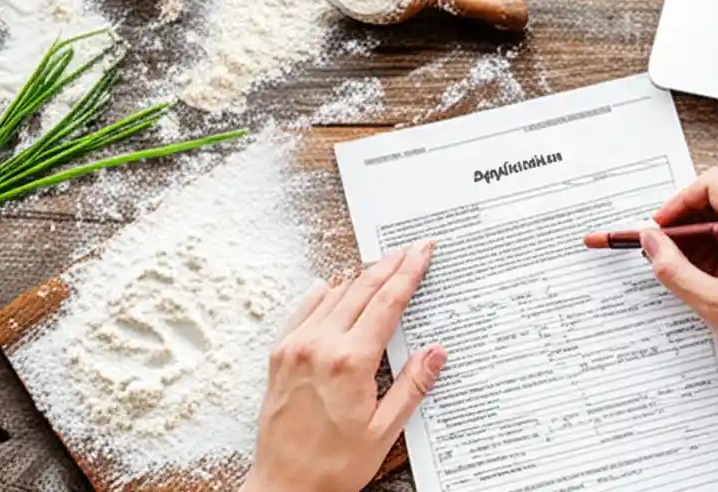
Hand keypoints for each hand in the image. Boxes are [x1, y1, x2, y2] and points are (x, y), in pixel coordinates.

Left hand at [242, 241, 446, 491]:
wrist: (284, 487)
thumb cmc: (333, 466)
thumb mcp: (384, 430)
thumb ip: (413, 386)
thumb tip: (437, 352)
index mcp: (350, 361)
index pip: (387, 303)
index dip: (409, 273)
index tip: (423, 252)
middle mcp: (319, 346)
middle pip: (361, 290)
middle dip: (389, 266)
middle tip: (410, 249)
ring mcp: (295, 348)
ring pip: (332, 296)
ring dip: (360, 277)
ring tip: (381, 264)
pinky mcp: (279, 356)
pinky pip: (303, 312)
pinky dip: (322, 294)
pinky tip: (332, 285)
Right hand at [641, 168, 717, 381]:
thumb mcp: (713, 303)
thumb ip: (674, 269)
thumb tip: (650, 240)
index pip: (713, 186)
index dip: (679, 204)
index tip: (659, 229)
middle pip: (716, 199)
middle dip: (684, 223)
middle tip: (662, 250)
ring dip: (696, 239)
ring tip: (680, 269)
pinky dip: (711, 250)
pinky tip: (700, 275)